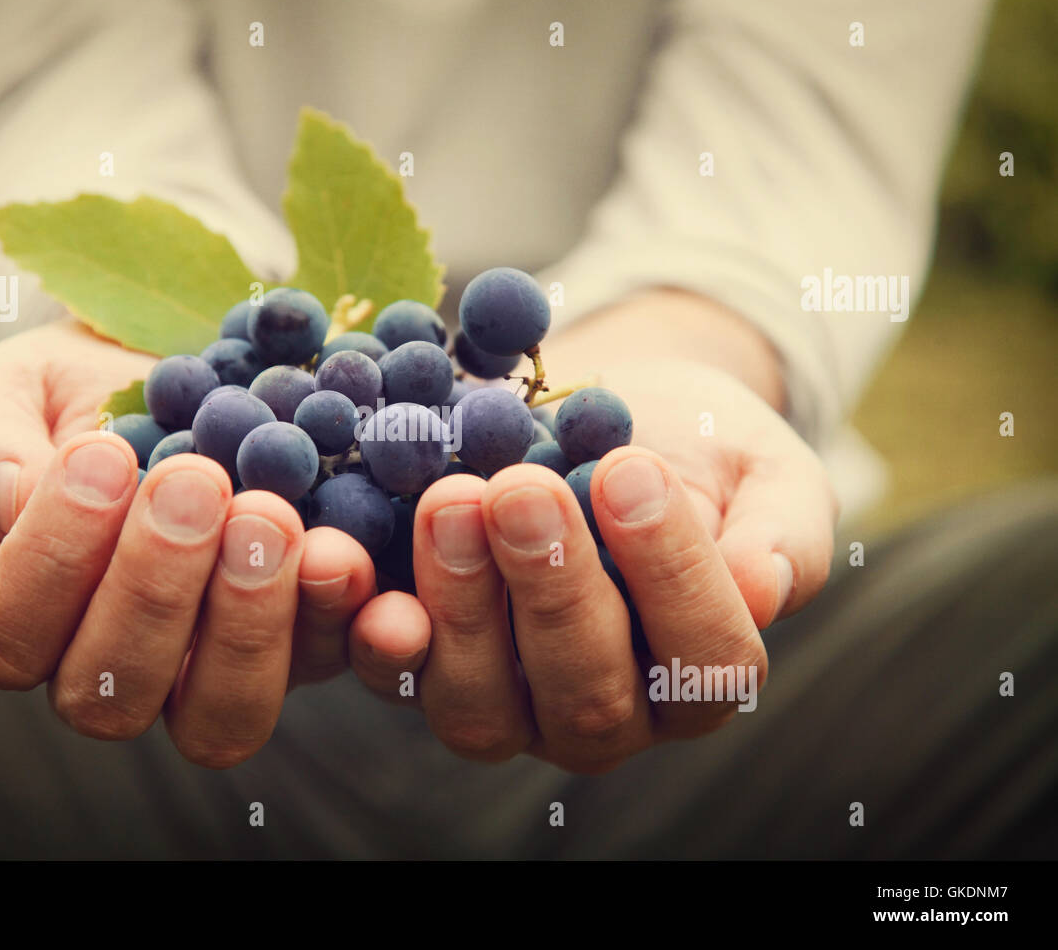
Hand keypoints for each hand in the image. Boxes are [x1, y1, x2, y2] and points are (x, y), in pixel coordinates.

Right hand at [0, 319, 375, 766]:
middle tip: (195, 483)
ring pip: (220, 716)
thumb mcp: (15, 388)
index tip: (103, 455)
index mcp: (18, 611)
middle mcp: (111, 666)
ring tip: (268, 516)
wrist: (197, 372)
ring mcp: (212, 668)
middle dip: (154, 590)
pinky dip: (344, 619)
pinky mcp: (305, 645)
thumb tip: (4, 496)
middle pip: (112, 695)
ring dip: (247, 622)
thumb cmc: (85, 389)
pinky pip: (327, 663)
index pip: (7, 633)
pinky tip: (345, 552)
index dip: (50, 559)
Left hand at [348, 294, 837, 772]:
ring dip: (458, 605)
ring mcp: (506, 702)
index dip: (671, 574)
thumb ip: (782, 534)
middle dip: (550, 587)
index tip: (632, 471)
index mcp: (699, 677)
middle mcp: (604, 713)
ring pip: (478, 703)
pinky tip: (350, 560)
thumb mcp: (767, 476)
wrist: (610, 418)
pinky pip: (391, 673)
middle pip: (583, 692)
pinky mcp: (425, 665)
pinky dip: (367, 626)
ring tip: (450, 500)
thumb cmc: (704, 452)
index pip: (703, 659)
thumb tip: (764, 587)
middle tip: (522, 489)